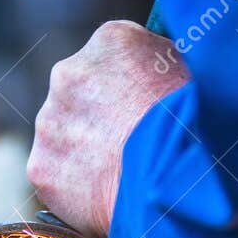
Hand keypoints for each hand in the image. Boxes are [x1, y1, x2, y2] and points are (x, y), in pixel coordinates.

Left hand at [28, 21, 189, 237]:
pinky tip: (103, 197)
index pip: (112, 58)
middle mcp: (69, 71)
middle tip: (130, 145)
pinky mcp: (40, 167)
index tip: (143, 109)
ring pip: (63, 135)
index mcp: (112, 40)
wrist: (174, 180)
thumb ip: (164, 66)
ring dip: (84, 151)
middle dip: (100, 116)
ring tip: (120, 175)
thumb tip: (160, 73)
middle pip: (81, 94)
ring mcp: (50, 121)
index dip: (130, 88)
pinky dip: (74, 189)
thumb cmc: (197, 126)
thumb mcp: (195, 73)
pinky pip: (56, 177)